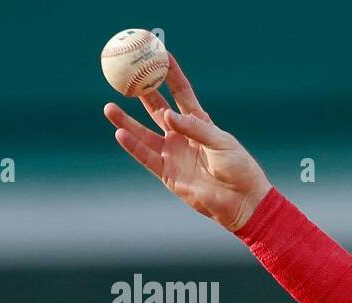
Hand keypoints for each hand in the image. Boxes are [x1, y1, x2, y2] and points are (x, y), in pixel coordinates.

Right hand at [104, 54, 271, 231]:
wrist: (242, 201)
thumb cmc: (239, 169)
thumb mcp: (220, 143)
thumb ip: (194, 128)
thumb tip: (167, 115)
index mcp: (200, 123)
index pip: (181, 93)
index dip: (170, 74)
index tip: (158, 52)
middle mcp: (183, 135)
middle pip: (157, 109)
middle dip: (141, 92)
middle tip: (124, 77)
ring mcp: (174, 154)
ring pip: (144, 133)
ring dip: (126, 121)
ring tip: (109, 106)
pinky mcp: (168, 174)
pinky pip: (146, 157)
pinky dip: (133, 146)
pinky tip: (120, 133)